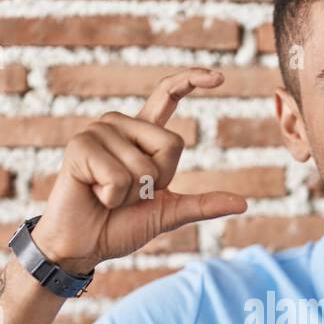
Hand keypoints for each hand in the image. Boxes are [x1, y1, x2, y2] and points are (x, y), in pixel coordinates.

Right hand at [30, 67, 247, 274]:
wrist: (83, 245)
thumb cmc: (120, 226)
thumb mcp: (167, 214)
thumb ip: (201, 205)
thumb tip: (242, 203)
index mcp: (141, 134)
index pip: (167, 96)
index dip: (192, 82)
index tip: (220, 77)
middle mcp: (120, 125)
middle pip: (172, 145)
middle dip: (159, 181)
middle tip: (128, 194)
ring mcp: (98, 131)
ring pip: (145, 166)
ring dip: (131, 194)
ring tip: (106, 195)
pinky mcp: (80, 146)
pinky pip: (119, 177)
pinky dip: (112, 197)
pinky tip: (93, 193)